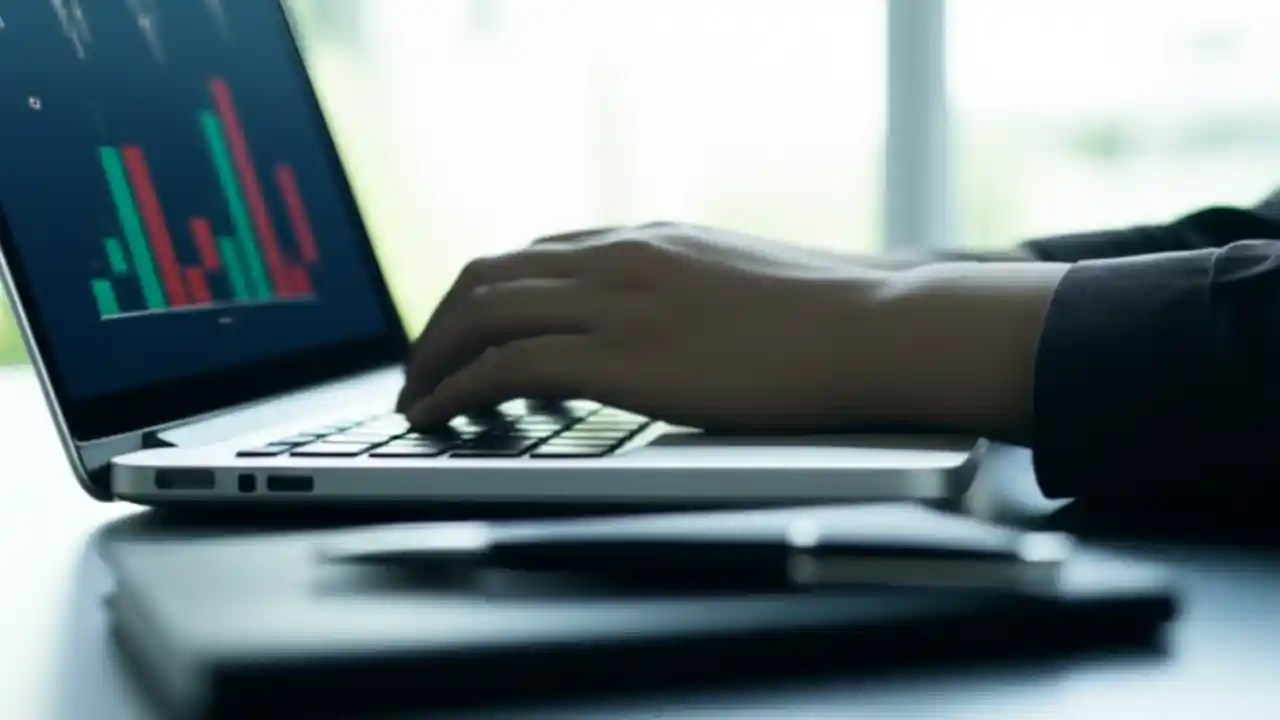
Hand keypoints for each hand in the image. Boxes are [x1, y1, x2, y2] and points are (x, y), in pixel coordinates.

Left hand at [396, 223, 1066, 439]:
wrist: (872, 327)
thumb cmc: (829, 316)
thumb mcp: (740, 285)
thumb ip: (690, 296)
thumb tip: (675, 329)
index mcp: (647, 238)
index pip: (535, 252)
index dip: (486, 293)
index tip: (468, 328)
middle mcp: (618, 256)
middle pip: (489, 273)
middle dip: (440, 321)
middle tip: (423, 366)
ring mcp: (617, 302)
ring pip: (483, 312)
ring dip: (433, 355)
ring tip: (415, 398)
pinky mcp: (623, 357)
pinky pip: (506, 366)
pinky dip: (457, 388)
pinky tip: (437, 415)